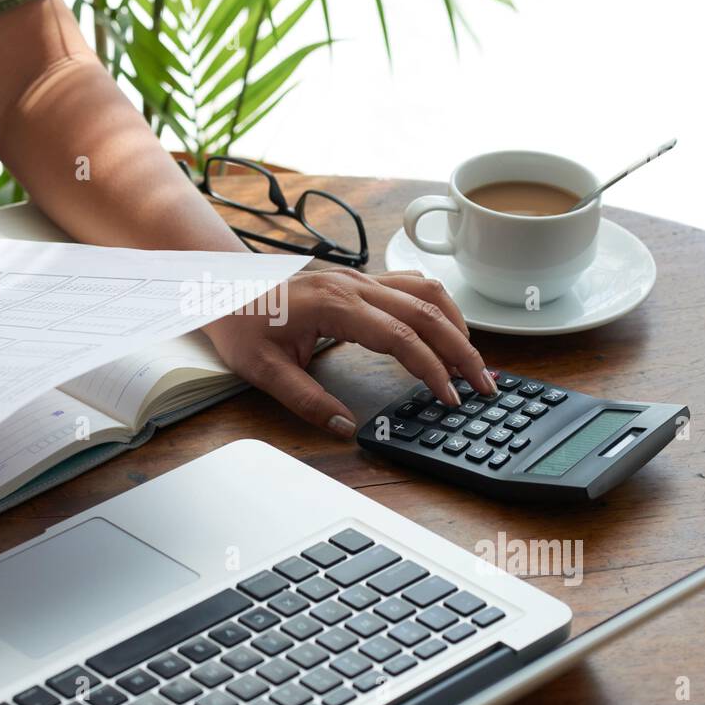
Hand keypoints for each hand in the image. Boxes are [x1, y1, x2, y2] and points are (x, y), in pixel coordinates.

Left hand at [202, 269, 493, 437]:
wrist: (221, 286)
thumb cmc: (241, 323)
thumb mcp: (263, 370)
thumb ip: (306, 400)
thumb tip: (346, 426)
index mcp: (335, 305)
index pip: (401, 337)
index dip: (431, 369)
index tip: (450, 397)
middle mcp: (354, 285)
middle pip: (426, 313)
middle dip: (461, 351)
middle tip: (483, 386)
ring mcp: (359, 278)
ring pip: (426, 292)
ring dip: (456, 325)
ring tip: (472, 361)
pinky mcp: (360, 280)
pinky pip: (412, 285)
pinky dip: (438, 307)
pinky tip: (447, 330)